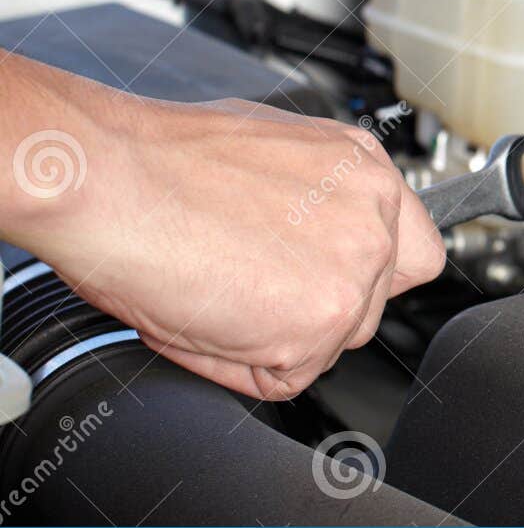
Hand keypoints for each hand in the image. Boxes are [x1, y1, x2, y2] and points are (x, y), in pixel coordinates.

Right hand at [15, 82, 443, 400]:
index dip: (369, 277)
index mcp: (366, 169)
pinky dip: (237, 363)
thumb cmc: (160, 161)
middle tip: (246, 283)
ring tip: (216, 287)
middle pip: (370, 304)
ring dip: (275, 337)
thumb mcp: (271, 149)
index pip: (413, 250)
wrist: (107, 179)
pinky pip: (284, 377)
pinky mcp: (317, 325)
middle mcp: (374, 217)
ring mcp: (352, 274)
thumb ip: (320, 194)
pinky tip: (205, 313)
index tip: (328, 280)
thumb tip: (316, 229)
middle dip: (312, 308)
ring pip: (331, 343)